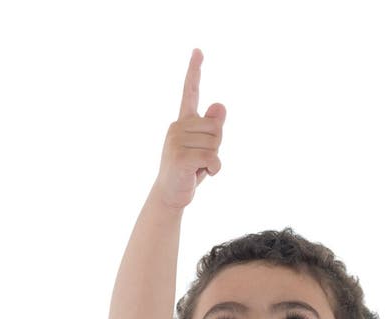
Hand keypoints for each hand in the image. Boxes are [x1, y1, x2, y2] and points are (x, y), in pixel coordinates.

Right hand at [153, 48, 226, 209]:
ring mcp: (176, 141)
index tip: (198, 51)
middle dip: (216, 147)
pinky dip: (214, 169)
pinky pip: (213, 158)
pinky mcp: (181, 156)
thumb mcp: (203, 148)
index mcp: (182, 122)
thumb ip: (212, 127)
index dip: (195, 71)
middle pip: (216, 128)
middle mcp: (177, 127)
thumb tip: (220, 105)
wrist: (170, 195)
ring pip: (216, 144)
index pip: (190, 92)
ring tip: (198, 168)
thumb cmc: (187, 171)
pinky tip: (203, 175)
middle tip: (201, 161)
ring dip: (214, 160)